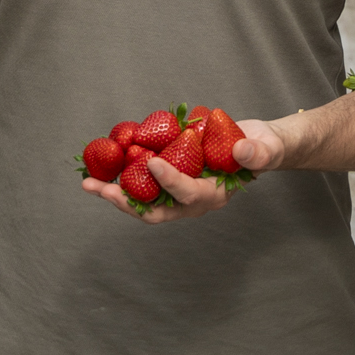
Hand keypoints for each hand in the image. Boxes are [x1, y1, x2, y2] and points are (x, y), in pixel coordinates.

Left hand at [80, 118, 293, 223]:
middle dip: (124, 201)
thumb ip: (257, 154)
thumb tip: (242, 152)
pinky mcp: (169, 177)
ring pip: (141, 199)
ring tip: (88, 181)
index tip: (153, 163)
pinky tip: (104, 161)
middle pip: (153, 209)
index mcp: (212, 195)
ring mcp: (177, 191)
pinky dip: (122, 174)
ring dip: (114, 191)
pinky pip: (142, 182)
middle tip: (99, 189)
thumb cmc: (264, 148)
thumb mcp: (267, 149)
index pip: (187, 193)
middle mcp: (190, 199)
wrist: (256, 145)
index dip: (170, 181)